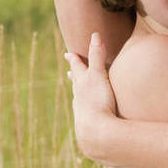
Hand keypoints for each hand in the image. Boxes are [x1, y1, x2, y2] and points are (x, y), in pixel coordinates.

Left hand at [64, 32, 121, 162]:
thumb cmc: (98, 102)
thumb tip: (95, 34)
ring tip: (77, 91)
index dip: (74, 59)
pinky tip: (85, 114)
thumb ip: (98, 56)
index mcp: (83, 82)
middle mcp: (79, 95)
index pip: (77, 67)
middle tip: (69, 70)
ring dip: (78, 92)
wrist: (96, 133)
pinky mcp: (87, 122)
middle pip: (75, 82)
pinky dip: (84, 109)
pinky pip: (85, 113)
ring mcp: (82, 110)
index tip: (67, 53)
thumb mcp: (100, 76)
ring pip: (78, 98)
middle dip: (74, 74)